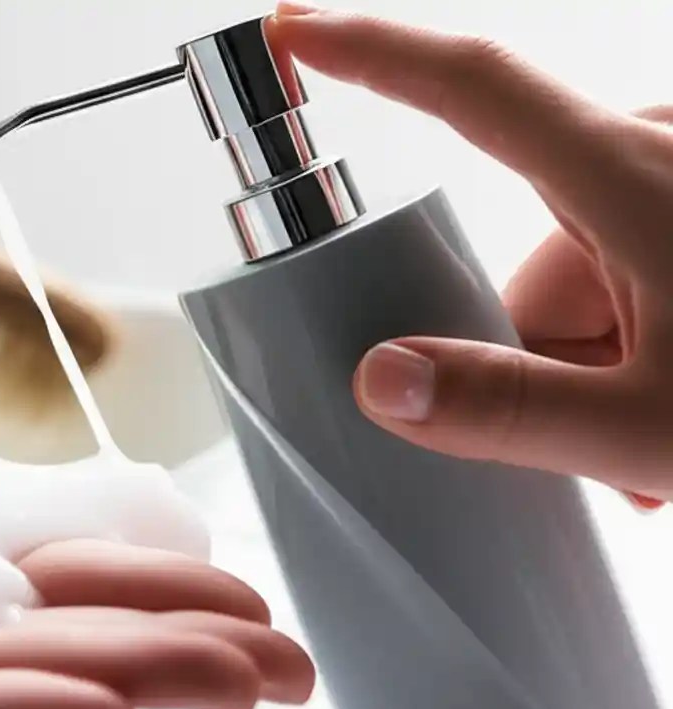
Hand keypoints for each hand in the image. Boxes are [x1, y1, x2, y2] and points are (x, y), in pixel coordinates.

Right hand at [275, 2, 672, 500]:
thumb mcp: (659, 423)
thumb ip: (508, 408)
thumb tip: (381, 381)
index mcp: (630, 174)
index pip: (467, 84)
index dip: (368, 50)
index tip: (294, 28)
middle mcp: (660, 154)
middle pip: (527, 243)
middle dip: (540, 348)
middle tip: (600, 434)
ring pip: (585, 267)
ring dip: (598, 357)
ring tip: (660, 444)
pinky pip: (636, 262)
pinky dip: (640, 337)